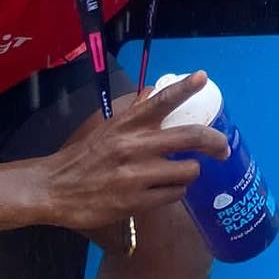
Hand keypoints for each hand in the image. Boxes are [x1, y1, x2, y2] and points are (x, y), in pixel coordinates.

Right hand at [40, 72, 229, 233]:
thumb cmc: (85, 156)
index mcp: (129, 124)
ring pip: (189, 171)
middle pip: (191, 137)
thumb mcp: (109, 128)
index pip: (162, 100)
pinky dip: (175, 192)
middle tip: (223, 148)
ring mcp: (137, 175)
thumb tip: (154, 90)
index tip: (202, 77)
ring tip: (182, 173)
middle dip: (216, 142)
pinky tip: (166, 190)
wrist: (54, 189)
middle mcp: (136, 145)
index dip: (185, 87)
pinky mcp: (136, 201)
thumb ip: (135, 112)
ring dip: (191, 173)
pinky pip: (174, 195)